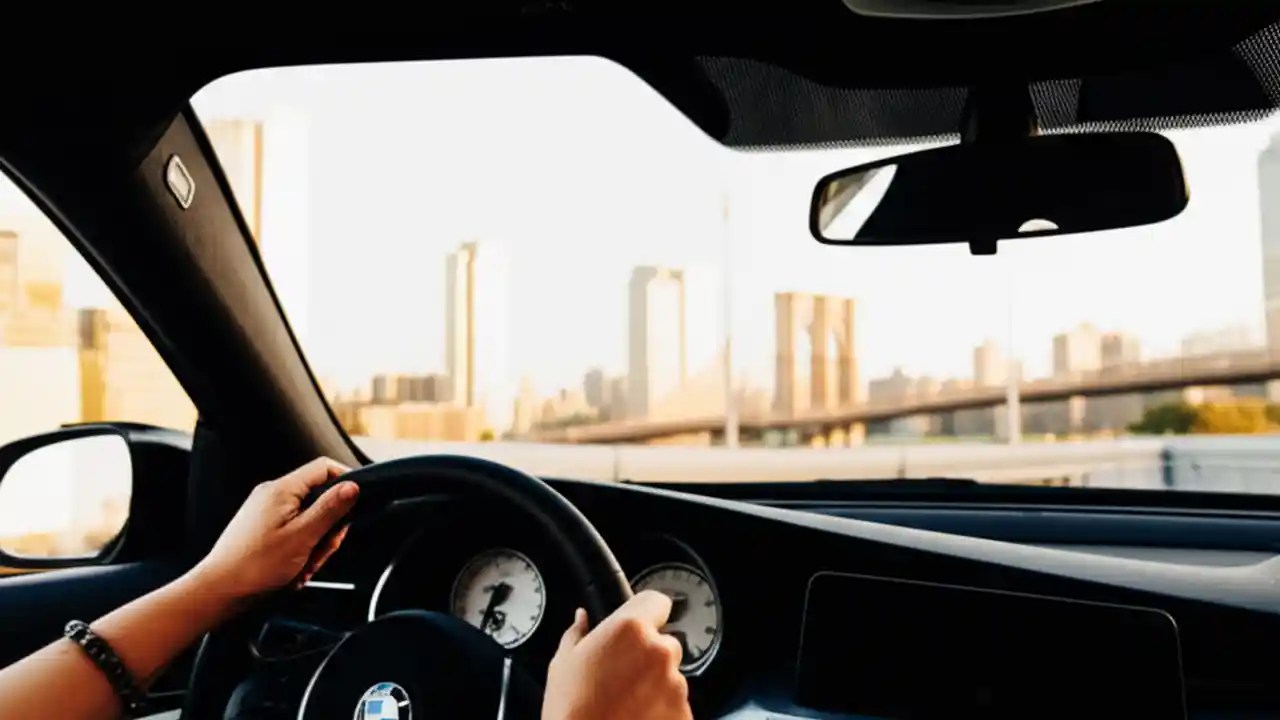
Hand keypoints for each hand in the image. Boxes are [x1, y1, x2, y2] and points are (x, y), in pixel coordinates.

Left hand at [189, 458, 358, 602]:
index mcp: (281, 490)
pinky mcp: (264, 528)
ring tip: (304, 564)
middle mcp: (272, 496)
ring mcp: (267, 512)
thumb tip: (353, 486)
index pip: (324, 468)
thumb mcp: (302, 537)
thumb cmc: (254, 566)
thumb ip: (330, 509)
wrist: (220, 591)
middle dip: (329, 526)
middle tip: (322, 548)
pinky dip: (302, 549)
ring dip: (315, 543)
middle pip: (320, 498)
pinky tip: (295, 568)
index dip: (346, 482)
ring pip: (310, 519)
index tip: (357, 503)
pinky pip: (295, 531)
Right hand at [542, 591, 690, 719]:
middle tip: (623, 675)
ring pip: (671, 676)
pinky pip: (676, 705)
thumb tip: (582, 618)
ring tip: (627, 703)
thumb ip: (578, 633)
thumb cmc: (570, 712)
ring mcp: (676, 686)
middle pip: (664, 643)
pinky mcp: (684, 714)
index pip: (657, 602)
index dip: (647, 613)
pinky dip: (662, 710)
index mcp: (631, 630)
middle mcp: (660, 652)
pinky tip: (637, 717)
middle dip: (649, 656)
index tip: (639, 625)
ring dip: (656, 685)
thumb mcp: (563, 665)